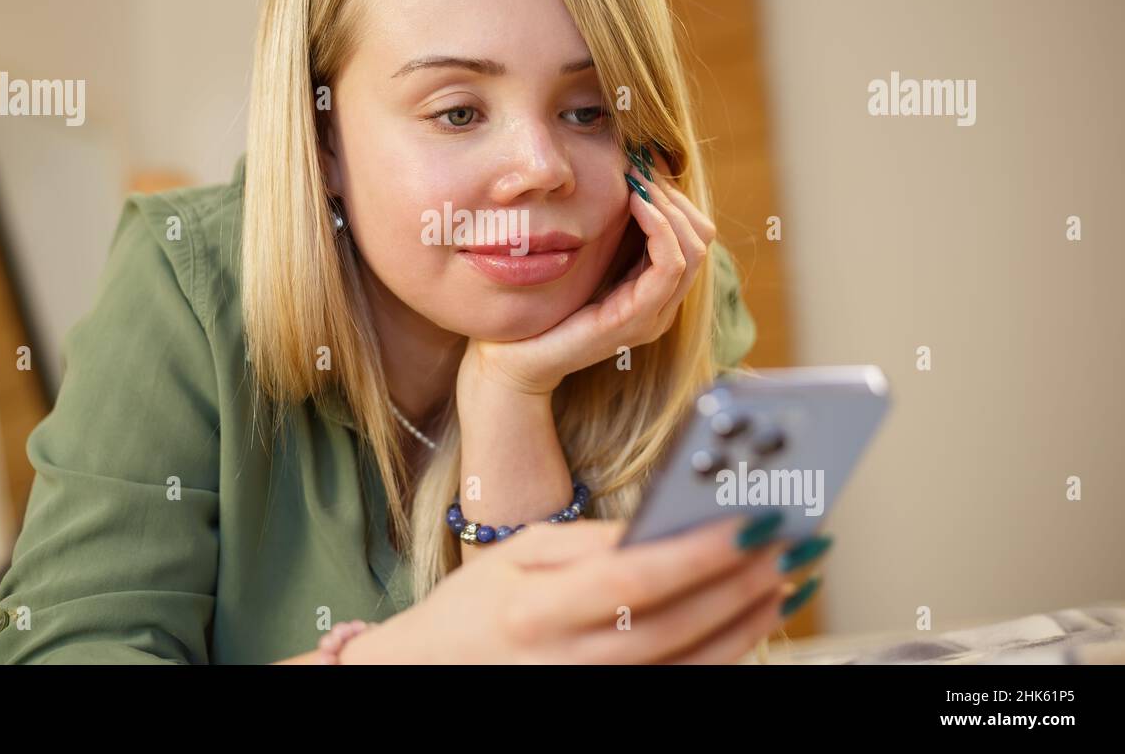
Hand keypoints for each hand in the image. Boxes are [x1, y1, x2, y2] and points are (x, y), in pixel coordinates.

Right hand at [342, 514, 810, 663]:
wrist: (436, 676)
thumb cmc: (476, 609)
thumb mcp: (518, 554)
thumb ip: (590, 542)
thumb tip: (663, 526)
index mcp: (537, 609)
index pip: (634, 578)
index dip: (698, 552)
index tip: (750, 519)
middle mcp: (569, 663)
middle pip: (676, 624)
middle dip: (742, 581)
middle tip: (791, 539)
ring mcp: (595, 695)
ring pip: (692, 665)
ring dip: (750, 620)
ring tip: (790, 575)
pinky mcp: (612, 708)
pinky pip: (684, 686)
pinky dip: (729, 653)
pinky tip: (756, 619)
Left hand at [464, 145, 716, 395]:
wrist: (513, 358)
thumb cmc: (542, 306)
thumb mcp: (582, 259)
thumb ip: (607, 232)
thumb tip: (622, 177)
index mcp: (654, 289)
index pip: (692, 233)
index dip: (672, 195)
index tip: (641, 166)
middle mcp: (663, 304)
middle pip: (700, 237)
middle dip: (673, 195)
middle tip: (639, 168)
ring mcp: (654, 315)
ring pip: (693, 248)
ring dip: (668, 206)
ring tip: (637, 182)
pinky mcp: (636, 321)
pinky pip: (669, 267)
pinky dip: (659, 229)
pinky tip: (636, 204)